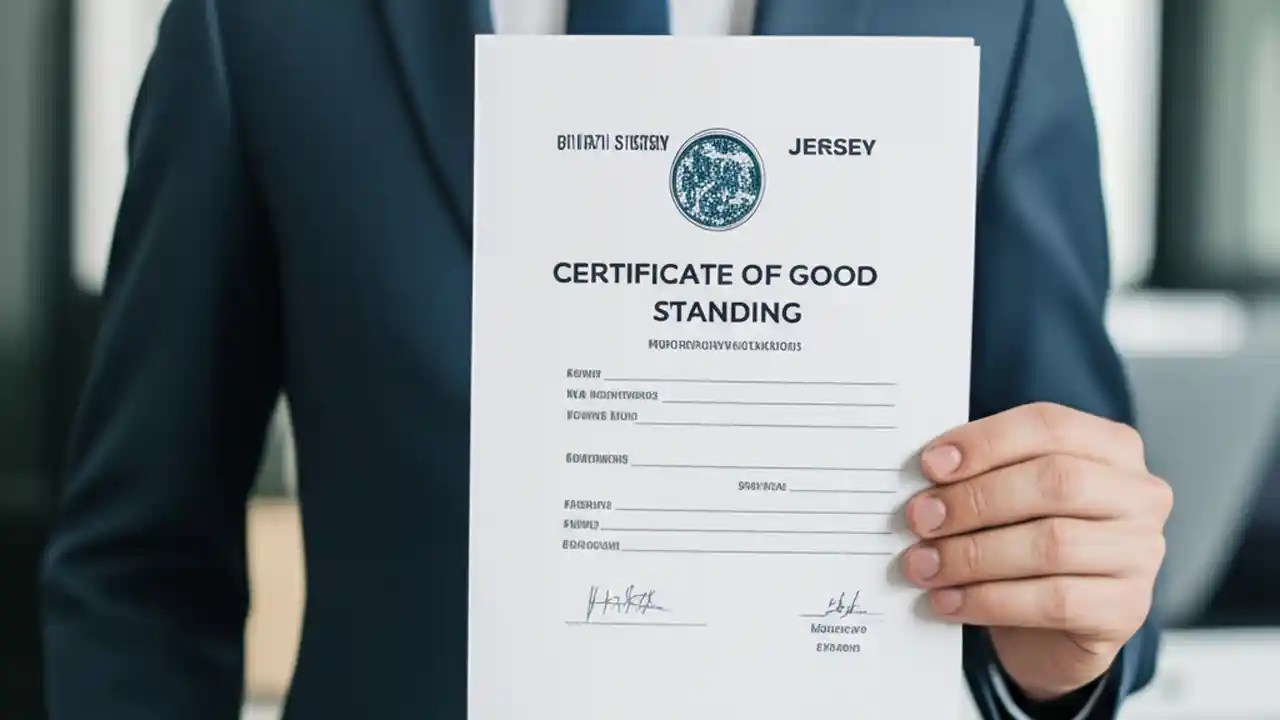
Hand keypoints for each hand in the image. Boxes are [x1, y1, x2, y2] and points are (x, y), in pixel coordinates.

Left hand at [901, 402, 1171, 700]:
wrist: (1056, 629)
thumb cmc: (1027, 543)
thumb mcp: (1010, 497)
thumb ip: (980, 475)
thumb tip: (926, 477)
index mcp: (1112, 447)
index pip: (1050, 426)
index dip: (986, 442)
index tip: (931, 465)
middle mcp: (1139, 495)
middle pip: (1055, 482)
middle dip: (975, 500)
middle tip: (921, 519)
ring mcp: (1141, 554)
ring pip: (1052, 544)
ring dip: (973, 555)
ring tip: (923, 564)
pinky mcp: (1126, 609)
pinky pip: (1053, 601)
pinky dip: (989, 600)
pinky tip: (950, 601)